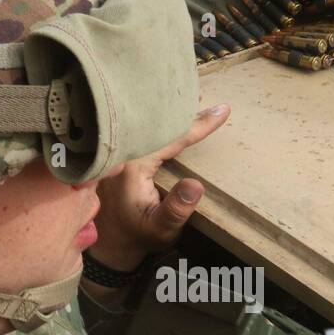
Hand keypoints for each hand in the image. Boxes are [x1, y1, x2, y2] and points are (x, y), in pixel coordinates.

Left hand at [90, 103, 231, 270]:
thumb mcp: (161, 229)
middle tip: (203, 89)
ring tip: (189, 93)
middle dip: (180, 105)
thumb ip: (176, 210)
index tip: (223, 110)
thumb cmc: (139, 237)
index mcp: (132, 164)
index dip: (199, 124)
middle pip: (154, 120)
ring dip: (166, 109)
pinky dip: (156, 119)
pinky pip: (140, 130)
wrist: (110, 245)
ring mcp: (117, 152)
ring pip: (145, 121)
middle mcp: (121, 151)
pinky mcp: (117, 155)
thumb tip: (195, 185)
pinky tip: (169, 111)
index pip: (171, 137)